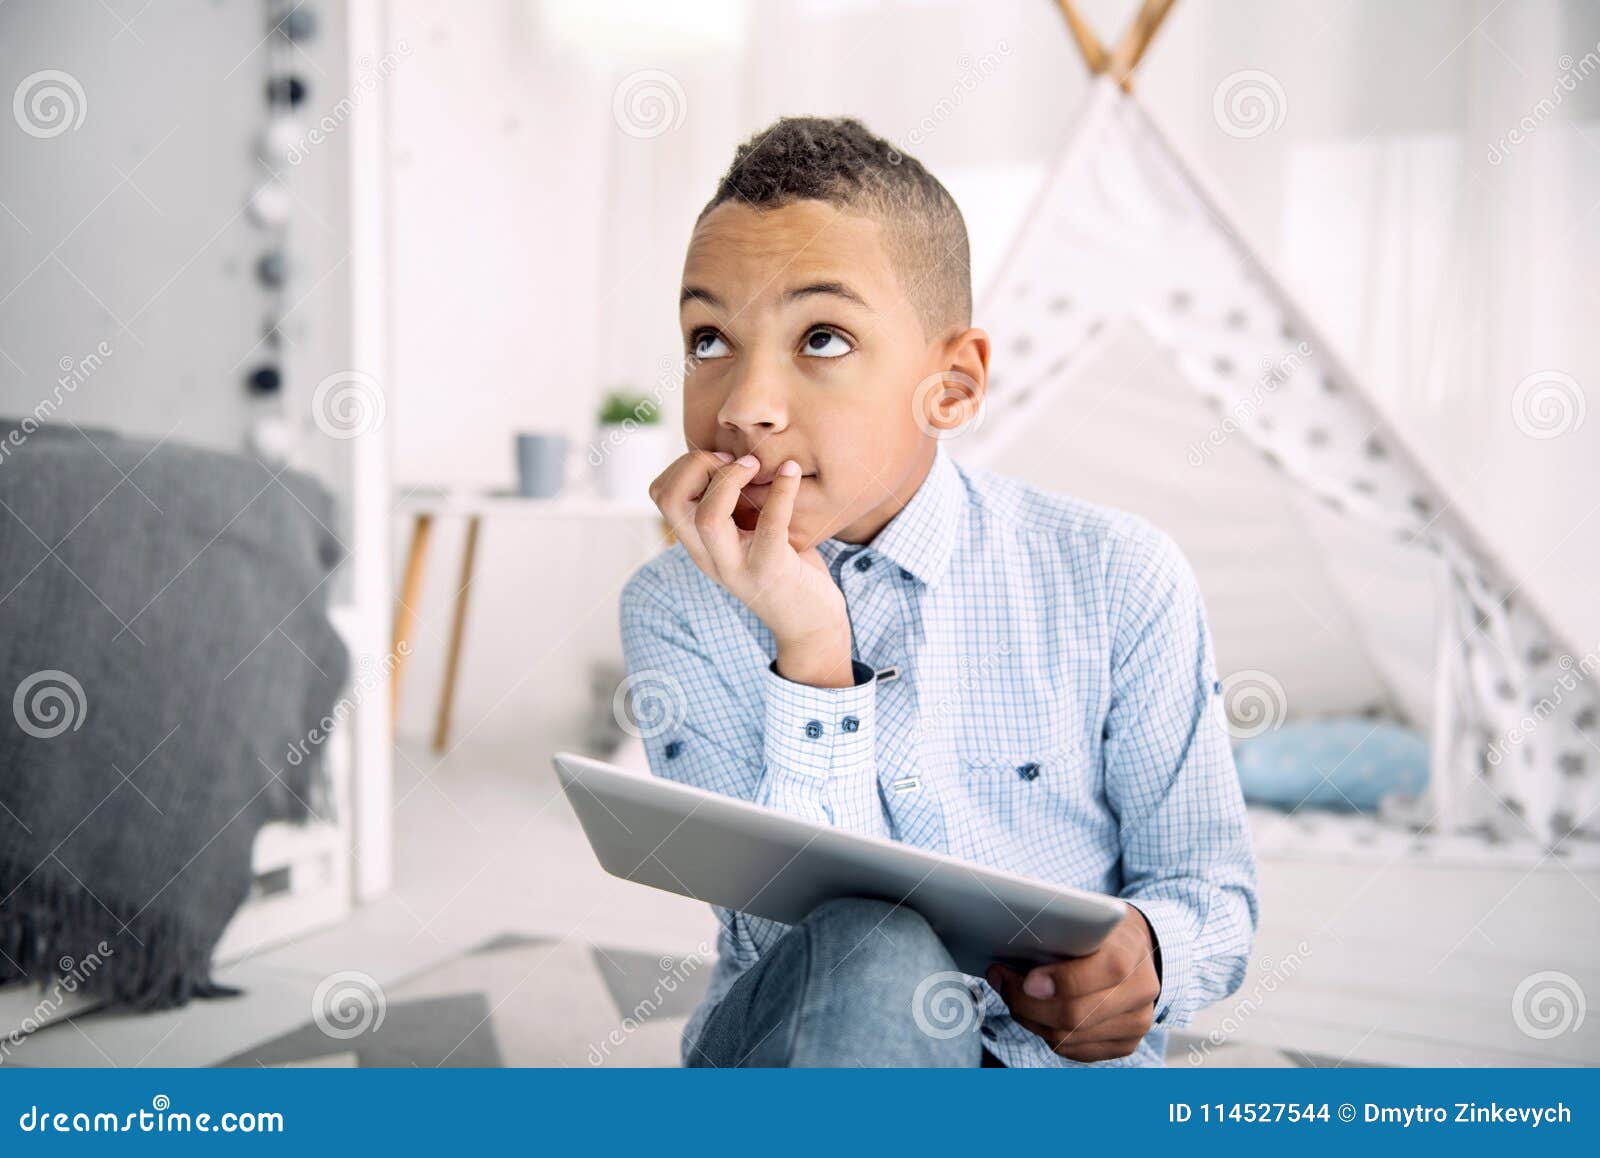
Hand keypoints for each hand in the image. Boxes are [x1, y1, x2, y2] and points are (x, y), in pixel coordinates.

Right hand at [649, 450, 852, 685]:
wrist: (811, 626)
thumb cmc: (786, 569)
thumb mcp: (749, 533)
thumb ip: (736, 503)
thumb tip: (740, 452)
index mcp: (698, 544)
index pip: (662, 495)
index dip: (683, 466)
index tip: (721, 459)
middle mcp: (708, 557)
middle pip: (672, 501)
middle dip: (696, 465)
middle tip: (735, 461)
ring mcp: (736, 567)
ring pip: (707, 517)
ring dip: (730, 478)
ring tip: (758, 467)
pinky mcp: (771, 571)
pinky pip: (769, 525)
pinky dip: (781, 491)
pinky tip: (793, 472)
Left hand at [985, 905, 1159, 1061]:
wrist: (1134, 950)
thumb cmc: (1098, 932)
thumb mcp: (1082, 919)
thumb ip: (1054, 936)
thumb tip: (1006, 962)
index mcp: (1131, 952)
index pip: (1100, 973)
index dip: (1060, 981)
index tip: (1027, 981)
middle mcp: (1141, 992)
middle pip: (1075, 1015)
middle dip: (1028, 1004)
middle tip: (1002, 983)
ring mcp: (1136, 1023)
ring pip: (1068, 1038)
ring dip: (1031, 1020)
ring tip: (1013, 997)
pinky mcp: (1126, 1044)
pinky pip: (1074, 1050)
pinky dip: (1047, 1034)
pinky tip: (1036, 1014)